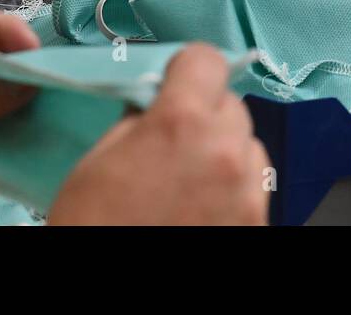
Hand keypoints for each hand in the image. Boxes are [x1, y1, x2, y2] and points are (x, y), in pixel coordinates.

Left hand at [0, 11, 39, 224]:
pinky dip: (26, 158)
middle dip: (26, 77)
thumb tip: (28, 83)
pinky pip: (4, 164)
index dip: (1, 32)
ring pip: (5, 120)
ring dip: (32, 117)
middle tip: (60, 81)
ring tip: (65, 112)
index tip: (34, 47)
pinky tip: (51, 149)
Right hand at [48, 45, 269, 224]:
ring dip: (224, 152)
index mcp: (181, 124)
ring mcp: (248, 193)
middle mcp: (225, 153)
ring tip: (186, 182)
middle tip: (172, 142)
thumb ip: (140, 119)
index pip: (205, 60)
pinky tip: (199, 208)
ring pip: (249, 145)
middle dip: (204, 115)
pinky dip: (233, 189)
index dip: (185, 68)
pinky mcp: (258, 224)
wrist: (107, 299)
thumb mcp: (99, 159)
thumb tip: (158, 102)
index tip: (175, 80)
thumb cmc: (92, 231)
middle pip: (230, 105)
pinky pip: (255, 187)